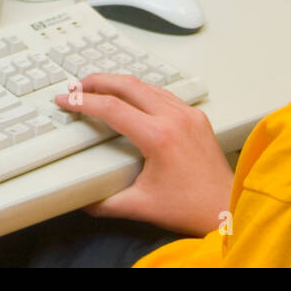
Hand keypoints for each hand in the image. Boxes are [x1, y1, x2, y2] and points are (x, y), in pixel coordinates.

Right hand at [57, 74, 232, 236]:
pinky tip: (131, 97)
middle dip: (97, 81)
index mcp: (159, 136)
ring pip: (147, 85)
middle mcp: (175, 118)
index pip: (111, 108)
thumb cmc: (191, 208)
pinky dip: (142, 90)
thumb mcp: (140, 206)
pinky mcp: (197, 118)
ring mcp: (188, 115)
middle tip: (77, 86)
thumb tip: (82, 200)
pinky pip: (164, 93)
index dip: (83, 102)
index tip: (66, 100)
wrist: (224, 209)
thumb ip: (105, 203)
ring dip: (119, 83)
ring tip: (99, 89)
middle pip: (127, 84)